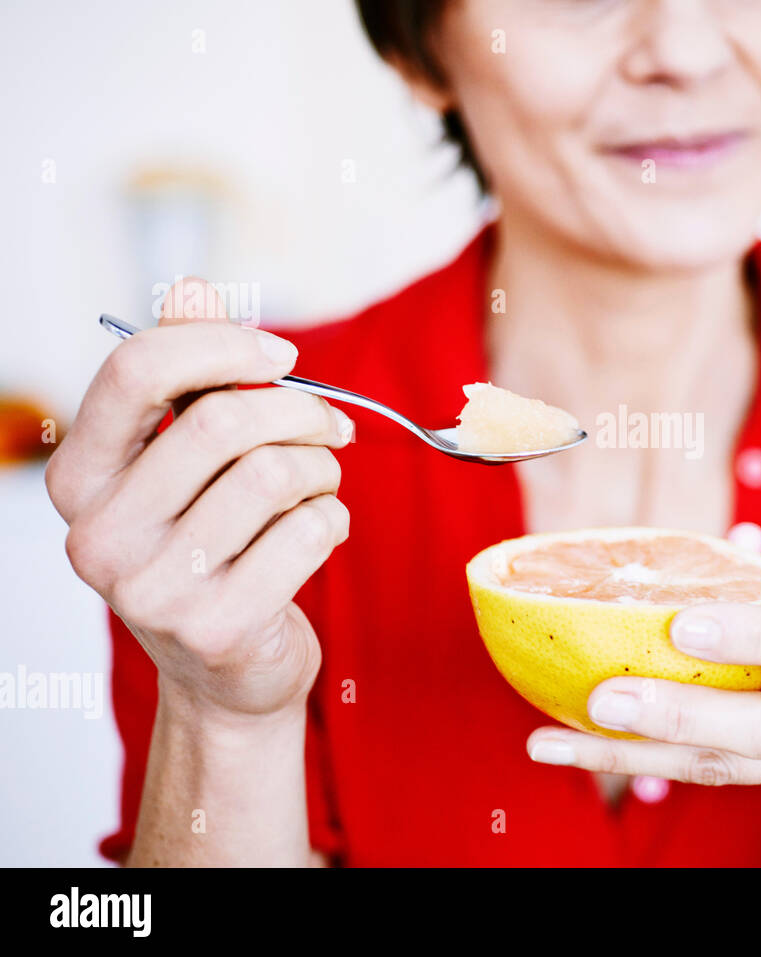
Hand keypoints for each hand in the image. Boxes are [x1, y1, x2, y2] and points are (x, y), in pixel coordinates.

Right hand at [46, 279, 353, 722]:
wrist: (229, 672)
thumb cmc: (213, 548)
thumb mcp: (186, 464)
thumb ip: (187, 378)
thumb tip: (189, 288)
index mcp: (80, 479)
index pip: (138, 371)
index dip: (223, 345)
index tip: (281, 355)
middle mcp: (99, 536)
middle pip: (225, 421)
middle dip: (301, 411)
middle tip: (331, 425)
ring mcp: (152, 590)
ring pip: (276, 474)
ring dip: (322, 469)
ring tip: (319, 485)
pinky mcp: (215, 628)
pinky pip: (308, 531)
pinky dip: (333, 519)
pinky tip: (319, 532)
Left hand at [525, 553, 760, 864]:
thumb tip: (706, 552)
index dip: (751, 638)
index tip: (684, 625)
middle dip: (678, 717)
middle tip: (600, 699)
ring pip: (730, 768)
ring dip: (636, 758)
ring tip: (552, 741)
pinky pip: (725, 774)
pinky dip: (657, 761)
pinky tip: (593, 747)